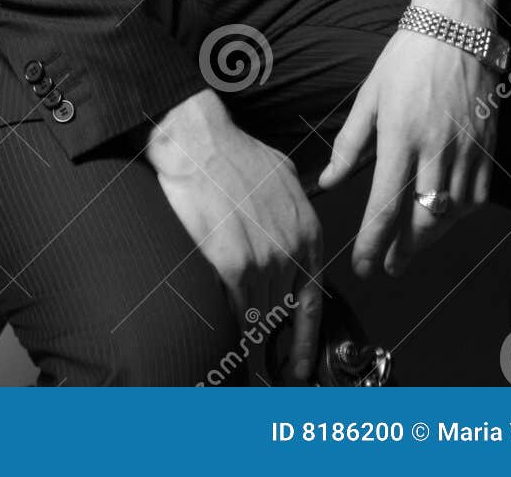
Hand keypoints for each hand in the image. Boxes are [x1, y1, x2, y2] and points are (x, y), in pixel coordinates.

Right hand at [146, 89, 323, 381]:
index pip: (312, 302)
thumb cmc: (233, 152)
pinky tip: (225, 345)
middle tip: (267, 368)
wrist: (198, 140)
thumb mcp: (282, 177)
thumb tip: (293, 230)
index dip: (306, 342)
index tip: (301, 368)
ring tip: (242, 364)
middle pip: (281, 314)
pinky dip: (231, 333)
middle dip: (272, 341)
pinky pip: (236, 313)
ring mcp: (265, 260)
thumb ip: (294, 210)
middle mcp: (292, 251)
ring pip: (259, 318)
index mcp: (307, 232)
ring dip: (250, 341)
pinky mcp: (233, 265)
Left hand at [317, 0, 499, 278]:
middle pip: (422, 220)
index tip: (362, 267)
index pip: (384, 205)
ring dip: (431, 238)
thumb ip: (350, 145)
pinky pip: (479, 195)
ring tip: (410, 248)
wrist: (457, 26)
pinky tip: (444, 219)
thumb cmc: (406, 57)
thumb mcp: (369, 95)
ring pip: (453, 214)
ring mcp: (467, 148)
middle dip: (403, 251)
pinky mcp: (488, 145)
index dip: (373, 243)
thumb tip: (326, 182)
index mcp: (400, 136)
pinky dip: (461, 215)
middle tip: (388, 266)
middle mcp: (436, 148)